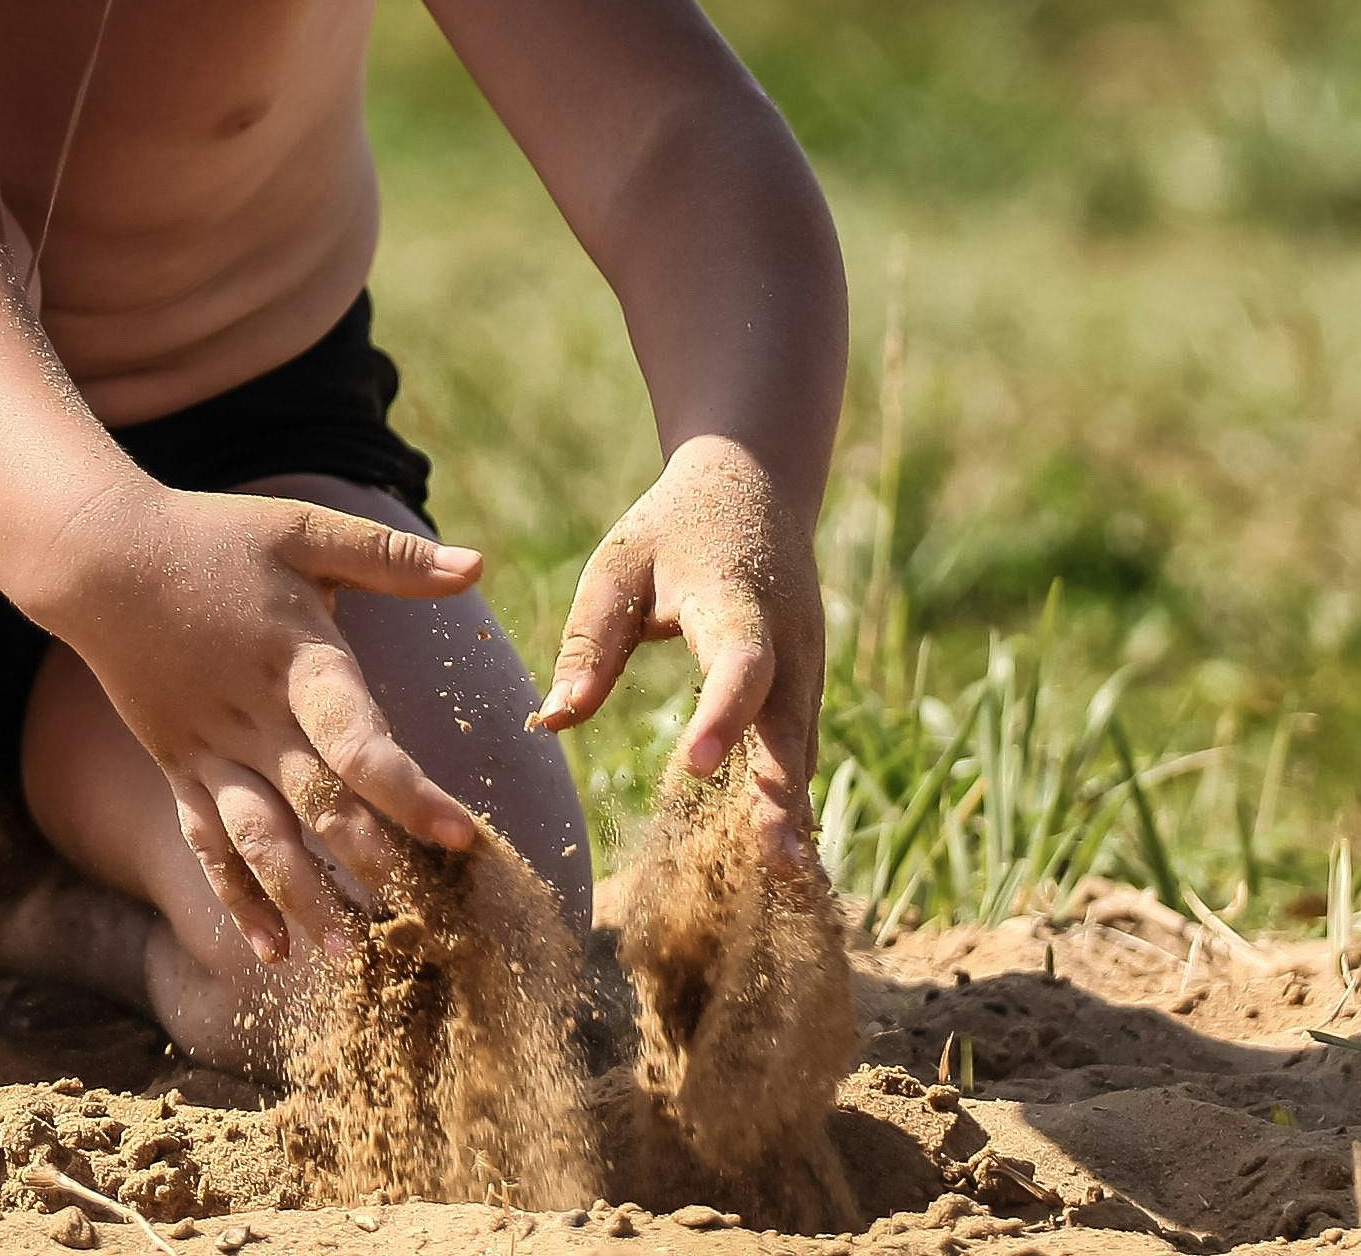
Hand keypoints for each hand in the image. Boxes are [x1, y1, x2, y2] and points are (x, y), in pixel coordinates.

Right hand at [37, 475, 489, 961]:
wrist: (98, 557)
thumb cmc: (212, 538)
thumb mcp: (302, 532)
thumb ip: (391, 557)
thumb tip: (478, 567)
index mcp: (297, 660)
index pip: (359, 742)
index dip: (410, 794)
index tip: (462, 837)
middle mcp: (254, 716)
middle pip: (316, 804)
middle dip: (369, 862)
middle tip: (419, 915)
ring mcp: (209, 748)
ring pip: (259, 839)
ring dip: (303, 900)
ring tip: (349, 957)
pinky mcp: (177, 766)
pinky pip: (206, 844)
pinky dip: (235, 899)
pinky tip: (269, 951)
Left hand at [527, 436, 821, 825]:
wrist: (755, 482)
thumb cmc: (671, 527)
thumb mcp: (619, 565)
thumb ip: (590, 642)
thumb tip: (552, 724)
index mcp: (738, 601)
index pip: (740, 662)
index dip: (724, 713)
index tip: (696, 763)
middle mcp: (789, 639)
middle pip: (791, 722)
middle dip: (782, 790)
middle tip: (773, 859)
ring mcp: (808, 665)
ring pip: (804, 744)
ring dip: (795, 807)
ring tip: (786, 878)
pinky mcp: (807, 685)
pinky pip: (801, 746)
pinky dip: (792, 794)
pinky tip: (780, 854)